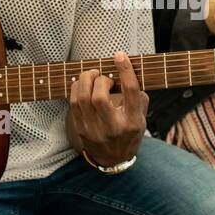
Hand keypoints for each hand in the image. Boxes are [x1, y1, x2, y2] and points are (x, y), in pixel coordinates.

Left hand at [68, 51, 148, 167]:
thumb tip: (126, 72)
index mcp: (132, 122)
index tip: (120, 56)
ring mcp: (94, 130)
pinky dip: (76, 89)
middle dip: (99, 80)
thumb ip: (137, 95)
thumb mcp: (141, 117)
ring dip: (85, 81)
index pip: (130, 92)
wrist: (114, 159)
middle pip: (100, 97)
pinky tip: (82, 85)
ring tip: (91, 76)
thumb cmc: (129, 131)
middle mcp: (113, 127)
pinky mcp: (81, 130)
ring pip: (82, 99)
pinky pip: (73, 104)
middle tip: (103, 76)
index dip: (124, 71)